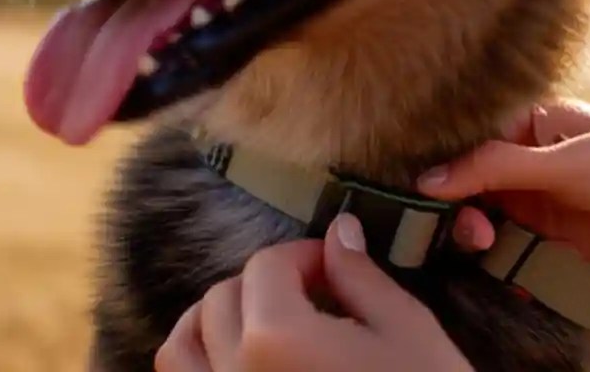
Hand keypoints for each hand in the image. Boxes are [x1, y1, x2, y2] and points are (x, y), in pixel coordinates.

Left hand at [155, 214, 469, 371]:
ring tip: (258, 323)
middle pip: (221, 300)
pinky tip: (241, 366)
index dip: (302, 255)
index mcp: (275, 338)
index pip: (266, 267)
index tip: (333, 266)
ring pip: (181, 350)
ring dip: (212, 323)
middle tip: (310, 294)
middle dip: (263, 285)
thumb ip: (361, 278)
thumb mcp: (407, 332)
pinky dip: (201, 367)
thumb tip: (340, 232)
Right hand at [418, 100, 589, 286]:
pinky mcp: (565, 252)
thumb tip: (427, 178)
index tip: (425, 195)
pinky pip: (522, 263)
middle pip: (476, 190)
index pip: (475, 144)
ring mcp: (551, 211)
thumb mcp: (567, 161)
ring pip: (494, 228)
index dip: (447, 168)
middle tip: (473, 232)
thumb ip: (494, 168)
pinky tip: (519, 279)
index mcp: (539, 128)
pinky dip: (514, 273)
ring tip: (493, 252)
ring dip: (486, 243)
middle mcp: (539, 169)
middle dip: (465, 212)